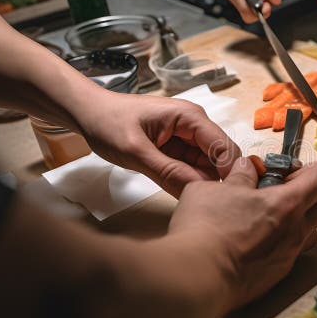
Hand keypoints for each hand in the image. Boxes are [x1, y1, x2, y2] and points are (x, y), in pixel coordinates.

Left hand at [74, 91, 240, 197]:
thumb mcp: (135, 151)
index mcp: (190, 117)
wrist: (88, 113)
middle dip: (217, 180)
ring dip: (203, 183)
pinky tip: (184, 194)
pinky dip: (191, 181)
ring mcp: (188, 137)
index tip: (224, 199)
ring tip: (194, 202)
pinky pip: (194, 168)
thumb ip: (167, 172)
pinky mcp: (179, 148)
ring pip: (209, 166)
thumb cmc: (107, 122)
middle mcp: (195, 125)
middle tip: (206, 204)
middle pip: (221, 157)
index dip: (228, 173)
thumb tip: (197, 191)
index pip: (224, 147)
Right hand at [169, 158, 316, 313]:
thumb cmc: (206, 227)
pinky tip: (252, 243)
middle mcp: (297, 231)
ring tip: (266, 218)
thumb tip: (248, 168)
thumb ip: (239, 176)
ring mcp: (288, 257)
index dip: (307, 170)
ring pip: (309, 232)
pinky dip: (279, 244)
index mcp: (288, 203)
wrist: (197, 277)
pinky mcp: (276, 276)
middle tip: (276, 192)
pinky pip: (289, 254)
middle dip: (306, 193)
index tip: (284, 172)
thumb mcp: (217, 187)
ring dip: (296, 221)